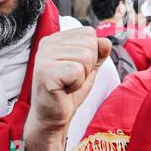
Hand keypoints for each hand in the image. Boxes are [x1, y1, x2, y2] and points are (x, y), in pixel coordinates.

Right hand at [22, 28, 111, 150]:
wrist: (53, 117)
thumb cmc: (68, 92)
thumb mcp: (88, 68)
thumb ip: (98, 52)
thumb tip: (106, 42)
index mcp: (56, 38)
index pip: (89, 33)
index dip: (91, 55)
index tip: (75, 70)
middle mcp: (47, 43)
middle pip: (89, 44)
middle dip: (88, 66)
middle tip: (71, 79)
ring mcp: (44, 56)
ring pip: (85, 57)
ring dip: (82, 76)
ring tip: (67, 84)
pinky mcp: (45, 72)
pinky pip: (77, 71)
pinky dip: (76, 84)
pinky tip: (63, 90)